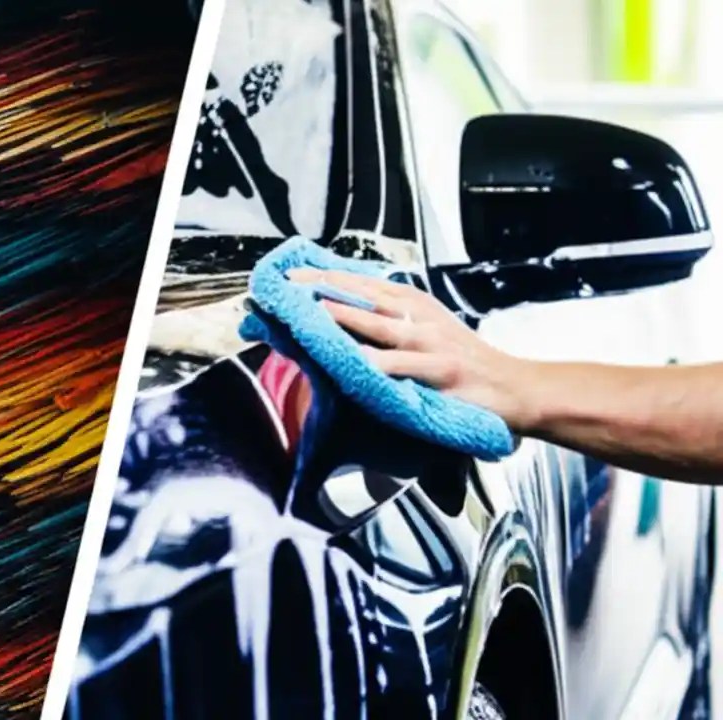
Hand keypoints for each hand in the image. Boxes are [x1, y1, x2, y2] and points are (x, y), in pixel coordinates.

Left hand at [288, 268, 537, 430]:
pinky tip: (359, 364)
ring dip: (351, 316)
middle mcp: (420, 316)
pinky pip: (409, 368)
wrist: (516, 387)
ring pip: (385, 326)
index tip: (290, 273)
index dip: (326, 277)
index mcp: (412, 303)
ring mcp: (433, 343)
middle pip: (367, 296)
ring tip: (318, 310)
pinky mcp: (445, 372)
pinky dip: (384, 365)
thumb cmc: (462, 361)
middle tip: (289, 283)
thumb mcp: (424, 330)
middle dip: (328, 287)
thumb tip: (336, 314)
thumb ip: (387, 321)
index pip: (362, 283)